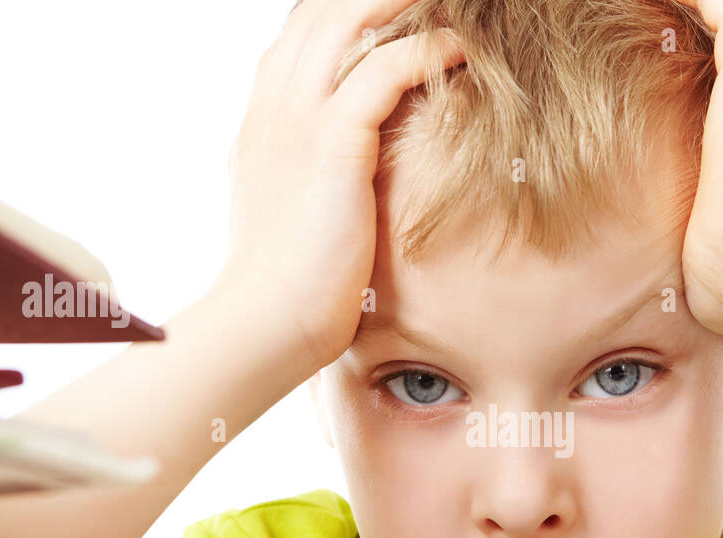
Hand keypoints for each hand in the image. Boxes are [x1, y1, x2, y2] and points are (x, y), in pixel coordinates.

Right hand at [212, 0, 463, 368]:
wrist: (267, 321)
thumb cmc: (290, 282)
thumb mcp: (293, 212)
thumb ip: (312, 175)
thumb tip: (345, 177)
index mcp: (264, 116)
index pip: (301, 32)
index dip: (345, 10)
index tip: (392, 11)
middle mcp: (275, 104)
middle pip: (322, 9)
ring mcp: (298, 118)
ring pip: (348, 20)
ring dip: (401, 4)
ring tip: (453, 4)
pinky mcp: (332, 144)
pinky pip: (384, 70)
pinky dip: (424, 49)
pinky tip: (458, 49)